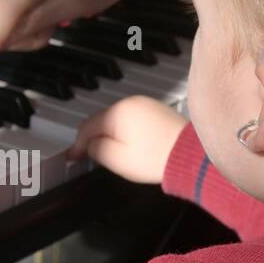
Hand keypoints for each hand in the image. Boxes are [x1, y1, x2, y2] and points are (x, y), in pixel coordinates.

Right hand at [0, 0, 185, 100]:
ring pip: (4, 22)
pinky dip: (30, 16)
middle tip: (61, 22)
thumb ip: (38, 22)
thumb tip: (6, 40)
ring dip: (30, 28)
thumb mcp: (80, 2)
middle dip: (26, 38)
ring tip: (62, 9)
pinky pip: (11, 8)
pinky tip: (54, 3)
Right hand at [68, 96, 189, 183]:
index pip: (87, 126)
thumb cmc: (156, 158)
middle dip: (95, 138)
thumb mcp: (117, 159)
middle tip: (92, 157)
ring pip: (118, 120)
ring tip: (116, 155)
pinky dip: (128, 131)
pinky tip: (133, 147)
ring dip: (112, 134)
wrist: (191, 156)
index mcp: (117, 112)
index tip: (73, 157)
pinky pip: (134, 119)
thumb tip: (89, 145)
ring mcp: (146, 104)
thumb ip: (96, 150)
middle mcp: (130, 103)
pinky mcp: (157, 110)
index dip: (78, 144)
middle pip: (102, 120)